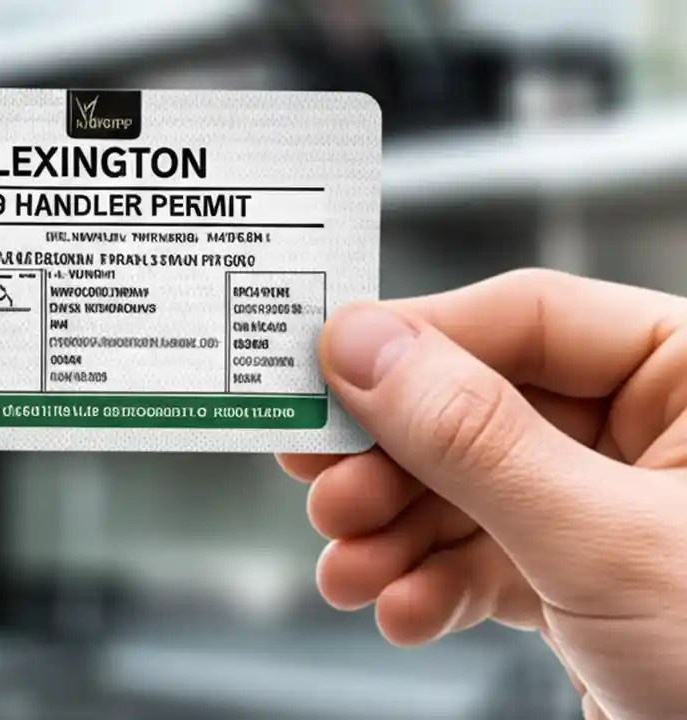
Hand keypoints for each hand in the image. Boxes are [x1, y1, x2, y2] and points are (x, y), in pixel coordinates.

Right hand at [278, 269, 686, 719]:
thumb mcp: (605, 541)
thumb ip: (474, 438)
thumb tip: (364, 347)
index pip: (524, 319)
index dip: (413, 344)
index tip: (322, 375)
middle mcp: (655, 433)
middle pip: (477, 408)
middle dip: (393, 464)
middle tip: (322, 490)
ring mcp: (615, 511)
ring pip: (468, 490)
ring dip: (395, 535)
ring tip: (347, 571)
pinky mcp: (587, 582)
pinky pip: (487, 560)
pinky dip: (432, 586)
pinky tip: (402, 610)